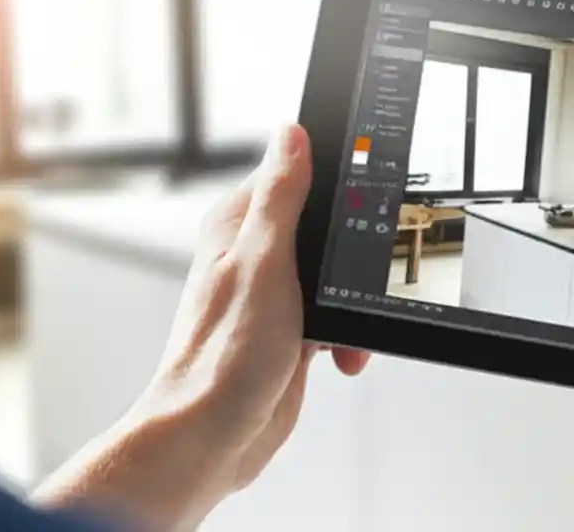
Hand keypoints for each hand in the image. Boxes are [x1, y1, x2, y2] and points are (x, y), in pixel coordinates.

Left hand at [34, 125, 368, 529]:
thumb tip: (292, 135)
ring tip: (340, 330)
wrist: (213, 437)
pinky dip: (347, 336)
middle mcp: (254, 256)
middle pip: (325, 228)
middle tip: (351, 277)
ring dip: (351, 303)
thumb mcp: (263, 261)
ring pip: (336, 277)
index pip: (292, 174)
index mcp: (239, 226)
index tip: (360, 197)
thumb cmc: (222, 358)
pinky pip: (336, 317)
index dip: (331, 181)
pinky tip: (339, 354)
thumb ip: (281, 197)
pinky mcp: (289, 332)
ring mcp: (273, 296)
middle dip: (350, 256)